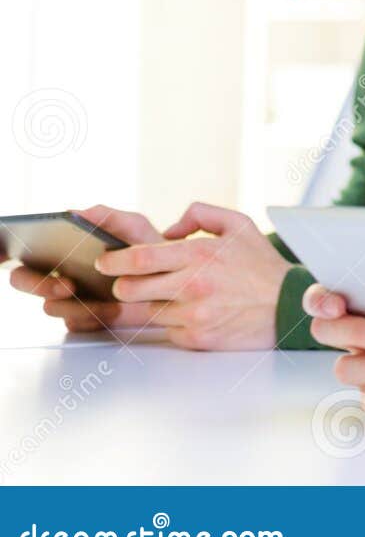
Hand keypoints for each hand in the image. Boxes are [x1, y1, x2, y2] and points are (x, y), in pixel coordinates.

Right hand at [8, 205, 164, 332]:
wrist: (176, 279)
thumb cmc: (149, 249)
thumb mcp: (134, 227)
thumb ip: (108, 217)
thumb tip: (76, 212)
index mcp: (62, 249)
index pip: (23, 253)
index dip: (9, 254)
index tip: (24, 256)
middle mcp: (57, 274)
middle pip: (23, 281)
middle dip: (40, 285)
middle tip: (68, 285)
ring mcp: (67, 299)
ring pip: (50, 307)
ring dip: (74, 305)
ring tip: (101, 301)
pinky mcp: (84, 320)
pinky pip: (76, 325)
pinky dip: (93, 319)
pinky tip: (112, 312)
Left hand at [94, 203, 290, 350]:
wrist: (288, 305)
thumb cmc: (261, 266)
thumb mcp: (239, 224)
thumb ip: (200, 213)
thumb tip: (168, 230)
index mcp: (199, 254)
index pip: (138, 259)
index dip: (113, 260)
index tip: (104, 261)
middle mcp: (193, 285)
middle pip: (130, 288)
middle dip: (125, 283)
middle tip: (133, 280)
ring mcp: (193, 315)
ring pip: (147, 310)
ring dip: (156, 302)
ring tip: (181, 295)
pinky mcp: (196, 337)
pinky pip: (167, 329)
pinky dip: (175, 321)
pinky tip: (197, 312)